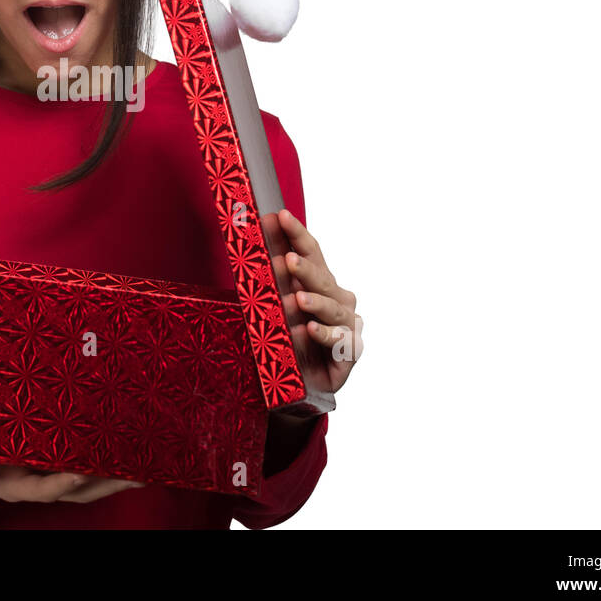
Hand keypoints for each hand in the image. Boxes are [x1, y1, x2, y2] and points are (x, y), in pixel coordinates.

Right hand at [0, 453, 146, 503]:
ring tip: (146, 467)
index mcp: (12, 483)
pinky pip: (88, 465)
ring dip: (116, 475)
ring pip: (89, 480)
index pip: (41, 488)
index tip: (80, 472)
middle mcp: (37, 481)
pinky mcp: (58, 461)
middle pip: (78, 489)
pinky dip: (110, 461)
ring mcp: (49, 473)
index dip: (60, 482)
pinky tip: (134, 451)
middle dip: (106, 483)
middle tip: (135, 474)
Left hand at [266, 208, 362, 394]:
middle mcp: (338, 299)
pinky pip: (339, 341)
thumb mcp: (277, 309)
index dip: (297, 234)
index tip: (281, 216)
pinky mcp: (350, 351)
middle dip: (305, 269)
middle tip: (287, 260)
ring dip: (315, 303)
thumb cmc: (291, 341)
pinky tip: (309, 331)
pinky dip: (323, 335)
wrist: (304, 385)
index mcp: (322, 282)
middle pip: (323, 278)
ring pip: (333, 309)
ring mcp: (347, 325)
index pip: (311, 253)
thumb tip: (249, 250)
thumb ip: (271, 282)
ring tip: (298, 300)